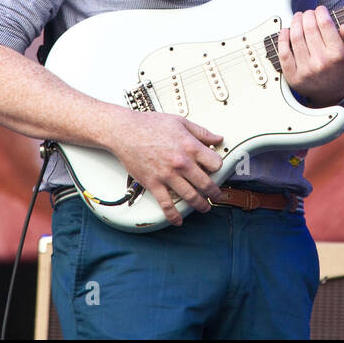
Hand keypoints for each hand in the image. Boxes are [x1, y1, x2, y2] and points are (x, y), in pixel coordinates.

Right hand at [109, 111, 223, 225]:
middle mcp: (181, 162)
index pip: (215, 163)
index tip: (217, 170)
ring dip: (201, 205)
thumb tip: (217, 139)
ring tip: (204, 207)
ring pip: (190, 196)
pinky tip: (178, 220)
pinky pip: (166, 204)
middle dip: (214, 192)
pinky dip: (174, 215)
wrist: (125, 131)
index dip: (218, 167)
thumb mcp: (181, 122)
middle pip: (206, 184)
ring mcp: (167, 175)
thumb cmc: (150, 125)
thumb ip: (201, 132)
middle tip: (216, 195)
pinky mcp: (154, 184)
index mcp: (190, 146)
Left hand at [278, 6, 343, 105]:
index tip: (320, 10)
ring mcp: (306, 70)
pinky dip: (282, 38)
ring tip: (298, 18)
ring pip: (295, 37)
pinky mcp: (293, 76)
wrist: (333, 91)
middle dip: (308, 15)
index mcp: (338, 54)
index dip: (321, 12)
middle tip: (309, 13)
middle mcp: (321, 62)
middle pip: (309, 28)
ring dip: (295, 22)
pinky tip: (286, 30)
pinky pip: (284, 52)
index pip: (325, 23)